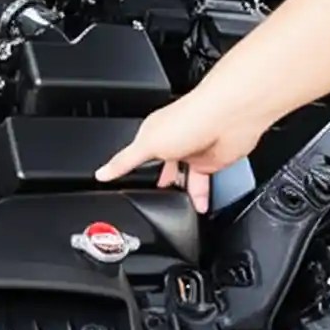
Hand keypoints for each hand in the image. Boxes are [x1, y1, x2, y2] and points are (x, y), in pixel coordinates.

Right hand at [95, 90, 269, 213]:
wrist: (228, 118)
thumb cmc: (188, 119)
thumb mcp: (147, 144)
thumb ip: (124, 162)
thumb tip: (101, 173)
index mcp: (152, 134)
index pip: (135, 156)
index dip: (127, 171)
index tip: (119, 186)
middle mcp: (172, 142)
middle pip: (160, 169)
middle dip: (156, 185)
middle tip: (149, 202)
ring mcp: (192, 152)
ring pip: (181, 179)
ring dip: (178, 194)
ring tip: (172, 211)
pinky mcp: (212, 162)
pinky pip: (202, 184)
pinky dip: (199, 196)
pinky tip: (195, 206)